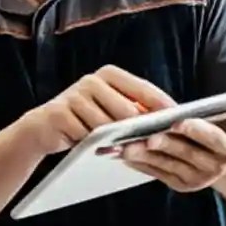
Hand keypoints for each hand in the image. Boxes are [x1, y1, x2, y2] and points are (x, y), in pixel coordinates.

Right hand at [21, 65, 175, 155]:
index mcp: (109, 74)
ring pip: (107, 126)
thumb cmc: (86, 119)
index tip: (180, 121)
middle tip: (150, 145)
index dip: (163, 106)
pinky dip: (93, 146)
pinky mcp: (60, 114)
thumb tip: (169, 120)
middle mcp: (92, 80)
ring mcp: (74, 96)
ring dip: (115, 142)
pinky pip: (85, 136)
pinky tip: (97, 151)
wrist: (45, 127)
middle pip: (127, 110)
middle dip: (138, 130)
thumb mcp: (111, 108)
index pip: (143, 89)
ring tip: (121, 150)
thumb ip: (134, 109)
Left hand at [118, 103, 225, 191]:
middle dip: (164, 143)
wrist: (225, 158)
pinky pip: (157, 172)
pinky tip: (123, 153)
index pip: (214, 139)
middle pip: (186, 153)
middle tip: (144, 134)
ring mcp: (197, 178)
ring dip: (145, 155)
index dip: (197, 130)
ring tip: (125, 145)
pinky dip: (140, 163)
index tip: (178, 121)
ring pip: (167, 164)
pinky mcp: (180, 184)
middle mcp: (216, 167)